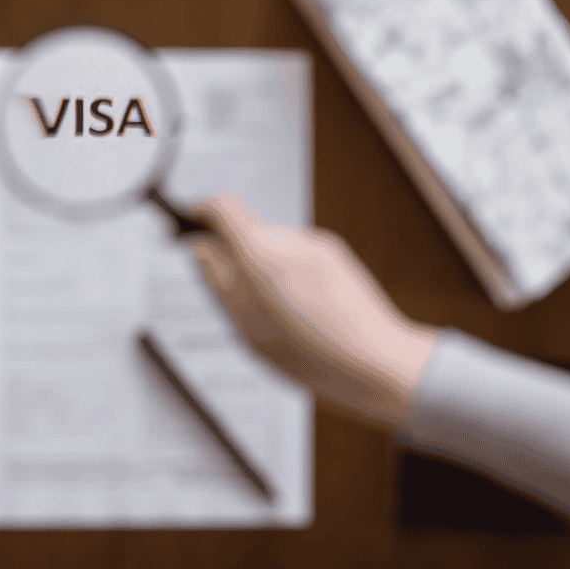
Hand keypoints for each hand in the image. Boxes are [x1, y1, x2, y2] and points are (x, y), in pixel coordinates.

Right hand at [189, 194, 438, 428]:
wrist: (379, 361)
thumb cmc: (313, 356)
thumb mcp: (247, 328)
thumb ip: (219, 282)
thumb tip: (200, 248)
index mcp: (263, 256)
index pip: (221, 207)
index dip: (200, 214)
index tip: (190, 229)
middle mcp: (291, 240)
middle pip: (246, 231)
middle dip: (234, 257)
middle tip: (238, 301)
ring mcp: (316, 244)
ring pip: (271, 245)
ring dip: (263, 269)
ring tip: (278, 315)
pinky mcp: (335, 253)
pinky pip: (296, 255)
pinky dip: (287, 275)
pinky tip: (302, 311)